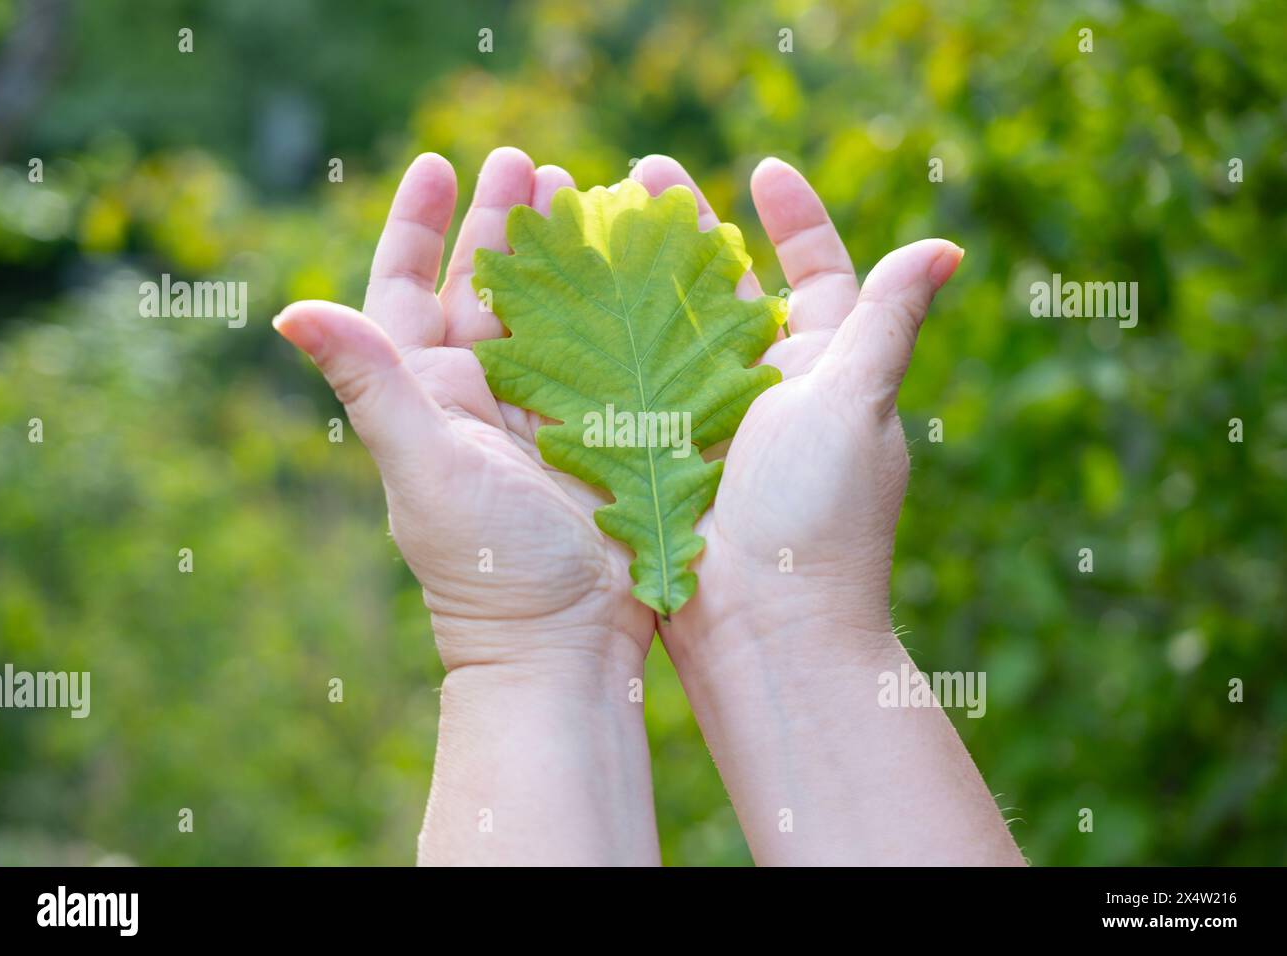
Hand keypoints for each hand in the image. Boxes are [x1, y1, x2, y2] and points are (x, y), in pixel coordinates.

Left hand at [274, 149, 654, 671]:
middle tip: (528, 163)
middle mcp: (486, 396)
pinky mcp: (608, 431)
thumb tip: (287, 310)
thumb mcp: (423, 469)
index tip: (438, 164)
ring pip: (551, 310)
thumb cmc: (487, 567)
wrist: (568, 645)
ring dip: (564, 252)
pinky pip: (612, 351)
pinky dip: (624, 306)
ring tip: (585, 194)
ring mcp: (550, 411)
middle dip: (503, 223)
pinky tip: (643, 264)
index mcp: (432, 396)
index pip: (410, 291)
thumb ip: (371, 385)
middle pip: (487, 288)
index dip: (418, 226)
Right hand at [630, 156, 1019, 865]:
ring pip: (669, 331)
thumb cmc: (823, 516)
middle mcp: (766, 392)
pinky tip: (563, 302)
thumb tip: (946, 246)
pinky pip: (627, 385)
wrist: (764, 632)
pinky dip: (599, 344)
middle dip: (690, 232)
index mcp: (825, 372)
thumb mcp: (857, 403)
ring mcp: (707, 425)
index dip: (795, 221)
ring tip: (592, 222)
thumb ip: (887, 321)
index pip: (817, 275)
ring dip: (636, 277)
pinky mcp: (657, 458)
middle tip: (643, 178)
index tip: (764, 173)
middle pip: (727, 291)